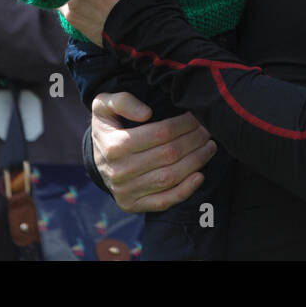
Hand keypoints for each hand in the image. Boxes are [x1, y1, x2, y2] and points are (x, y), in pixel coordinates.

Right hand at [91, 91, 215, 211]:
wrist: (96, 158)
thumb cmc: (108, 126)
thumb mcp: (103, 105)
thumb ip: (122, 101)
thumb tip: (146, 113)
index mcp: (114, 145)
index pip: (160, 133)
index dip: (183, 124)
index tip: (196, 117)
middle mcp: (119, 171)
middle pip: (169, 155)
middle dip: (194, 140)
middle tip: (207, 130)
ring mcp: (126, 191)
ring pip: (170, 177)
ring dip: (196, 161)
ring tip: (209, 147)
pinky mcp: (132, 205)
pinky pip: (164, 201)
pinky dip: (186, 190)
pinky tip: (200, 175)